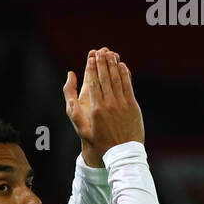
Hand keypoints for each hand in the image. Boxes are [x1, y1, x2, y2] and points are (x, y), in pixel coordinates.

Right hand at [64, 49, 143, 163]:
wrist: (120, 152)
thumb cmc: (98, 140)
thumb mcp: (80, 125)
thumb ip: (72, 105)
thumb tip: (69, 82)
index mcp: (95, 108)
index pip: (93, 82)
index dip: (92, 68)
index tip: (91, 57)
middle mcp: (109, 104)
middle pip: (105, 78)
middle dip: (103, 63)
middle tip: (101, 50)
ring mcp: (122, 105)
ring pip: (117, 81)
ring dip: (114, 66)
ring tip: (111, 54)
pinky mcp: (133, 107)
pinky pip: (129, 87)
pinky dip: (126, 76)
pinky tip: (123, 66)